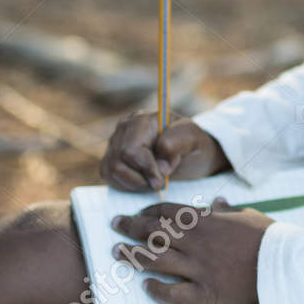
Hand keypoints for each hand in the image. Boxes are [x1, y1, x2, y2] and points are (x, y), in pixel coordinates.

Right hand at [100, 113, 230, 191]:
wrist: (189, 154)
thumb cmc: (192, 144)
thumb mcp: (194, 139)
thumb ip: (178, 143)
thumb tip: (161, 165)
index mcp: (143, 119)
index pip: (132, 149)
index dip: (146, 168)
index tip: (162, 180)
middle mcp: (124, 127)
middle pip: (119, 162)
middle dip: (141, 178)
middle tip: (160, 182)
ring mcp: (114, 142)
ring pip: (112, 171)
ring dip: (134, 183)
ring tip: (153, 181)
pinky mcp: (110, 158)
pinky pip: (109, 176)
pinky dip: (126, 185)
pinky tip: (143, 181)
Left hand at [110, 197, 271, 303]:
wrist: (285, 268)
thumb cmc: (271, 239)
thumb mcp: (250, 215)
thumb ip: (228, 209)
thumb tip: (216, 201)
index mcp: (207, 222)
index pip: (168, 212)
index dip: (149, 210)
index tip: (139, 211)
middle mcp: (196, 244)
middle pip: (154, 232)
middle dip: (131, 226)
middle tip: (116, 224)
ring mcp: (198, 270)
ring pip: (155, 259)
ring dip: (132, 254)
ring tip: (116, 251)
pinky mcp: (205, 295)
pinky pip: (173, 293)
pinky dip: (157, 290)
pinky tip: (147, 286)